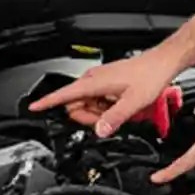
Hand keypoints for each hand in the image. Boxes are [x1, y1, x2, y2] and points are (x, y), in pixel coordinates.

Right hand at [27, 49, 179, 137]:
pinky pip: (97, 100)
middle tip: (107, 120)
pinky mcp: (106, 83)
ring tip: (118, 111)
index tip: (33, 107)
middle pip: (75, 104)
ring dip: (97, 113)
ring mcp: (100, 80)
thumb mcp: (133, 102)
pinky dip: (104, 108)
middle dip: (86, 117)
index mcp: (95, 82)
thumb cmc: (149, 76)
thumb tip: (99, 131)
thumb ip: (114, 118)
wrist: (161, 63)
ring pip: (87, 104)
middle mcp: (93, 79)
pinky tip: (119, 106)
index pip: (63, 94)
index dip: (46, 102)